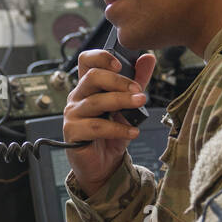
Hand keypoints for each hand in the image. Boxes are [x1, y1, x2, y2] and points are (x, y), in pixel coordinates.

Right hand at [62, 48, 156, 195]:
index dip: (101, 57)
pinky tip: (132, 131)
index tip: (120, 63)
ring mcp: (73, 114)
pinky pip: (96, 126)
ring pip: (96, 101)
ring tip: (140, 104)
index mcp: (88, 86)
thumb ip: (136, 81)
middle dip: (119, 81)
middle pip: (93, 77)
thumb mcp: (128, 105)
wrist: (103, 164)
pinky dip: (118, 129)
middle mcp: (78, 97)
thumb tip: (148, 58)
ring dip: (121, 101)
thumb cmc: (111, 134)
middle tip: (138, 90)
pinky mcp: (73, 132)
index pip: (86, 61)